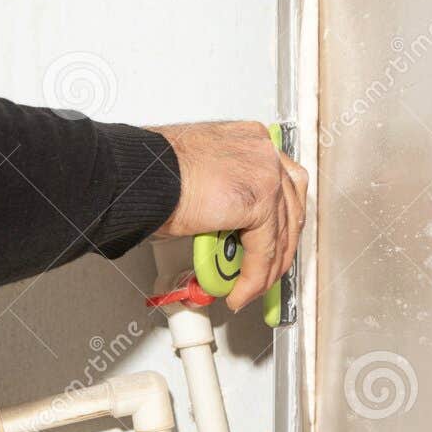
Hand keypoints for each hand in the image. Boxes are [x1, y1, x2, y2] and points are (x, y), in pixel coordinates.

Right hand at [149, 121, 308, 310]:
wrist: (140, 174)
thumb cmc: (153, 173)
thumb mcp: (201, 181)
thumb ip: (227, 199)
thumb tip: (231, 231)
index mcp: (250, 140)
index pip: (284, 182)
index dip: (282, 218)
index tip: (277, 240)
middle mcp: (263, 152)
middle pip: (291, 207)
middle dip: (281, 246)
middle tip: (267, 270)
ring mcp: (266, 174)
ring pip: (281, 234)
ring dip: (267, 270)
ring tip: (251, 288)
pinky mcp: (260, 201)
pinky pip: (264, 251)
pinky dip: (254, 277)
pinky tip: (241, 291)